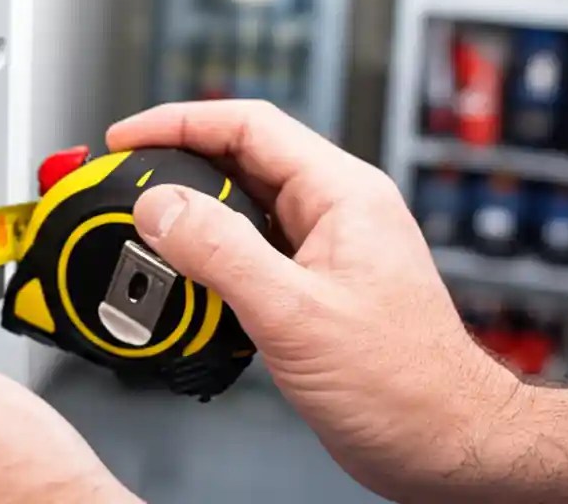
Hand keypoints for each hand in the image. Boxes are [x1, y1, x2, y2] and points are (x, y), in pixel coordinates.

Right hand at [108, 101, 519, 499]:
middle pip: (238, 161)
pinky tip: (181, 283)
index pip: (248, 125)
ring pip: (239, 209)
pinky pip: (246, 253)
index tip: (126, 139)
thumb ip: (221, 252)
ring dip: (188, 218)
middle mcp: (334, 212)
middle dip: (175, 168)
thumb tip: (159, 207)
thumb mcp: (295, 312)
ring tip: (141, 234)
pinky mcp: (311, 287)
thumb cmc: (405, 385)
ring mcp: (323, 249)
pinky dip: (205, 261)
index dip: (178, 122)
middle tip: (122, 184)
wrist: (444, 446)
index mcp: (341, 194)